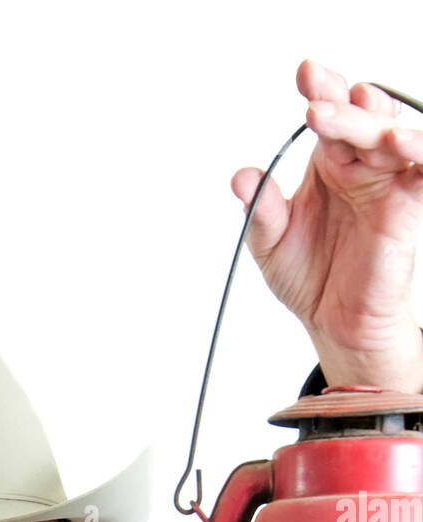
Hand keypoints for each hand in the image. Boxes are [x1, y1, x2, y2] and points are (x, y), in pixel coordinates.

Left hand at [232, 59, 422, 392]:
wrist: (333, 323)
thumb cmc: (307, 279)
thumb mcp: (270, 242)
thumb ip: (260, 208)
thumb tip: (240, 177)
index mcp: (328, 163)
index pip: (329, 113)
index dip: (321, 89)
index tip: (305, 74)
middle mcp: (359, 165)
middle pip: (360, 116)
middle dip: (340, 104)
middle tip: (316, 106)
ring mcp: (386, 181)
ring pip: (392, 133)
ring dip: (374, 120)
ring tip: (352, 112)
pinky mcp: (409, 204)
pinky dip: (416, 147)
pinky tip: (396, 141)